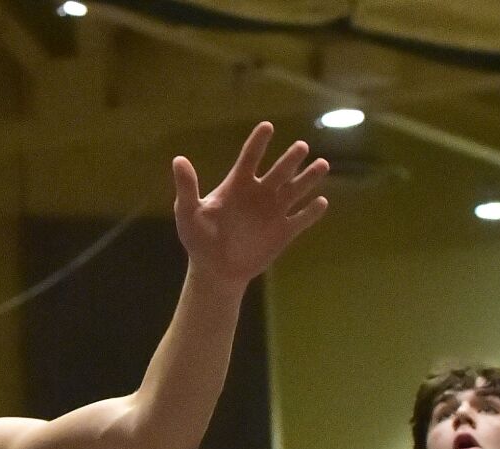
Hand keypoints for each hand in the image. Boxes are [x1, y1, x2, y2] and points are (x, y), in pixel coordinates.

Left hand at [173, 122, 329, 286]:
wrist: (215, 271)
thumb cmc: (199, 240)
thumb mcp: (188, 214)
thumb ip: (187, 188)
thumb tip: (178, 159)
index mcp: (238, 184)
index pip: (250, 157)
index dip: (258, 142)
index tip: (267, 127)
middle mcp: (260, 192)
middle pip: (280, 170)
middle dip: (291, 159)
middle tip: (301, 147)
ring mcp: (274, 211)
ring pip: (296, 189)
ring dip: (309, 177)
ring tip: (321, 164)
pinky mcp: (284, 231)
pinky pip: (302, 219)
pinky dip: (312, 212)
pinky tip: (321, 202)